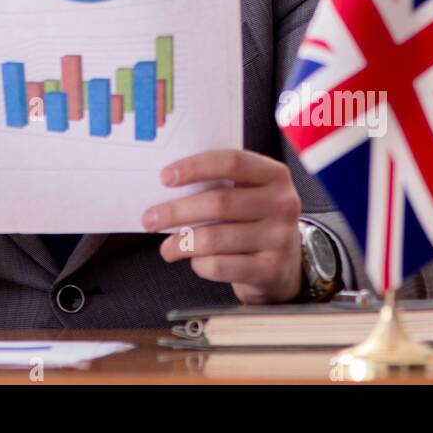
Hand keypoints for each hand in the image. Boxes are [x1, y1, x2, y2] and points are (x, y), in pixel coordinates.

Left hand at [143, 148, 302, 304]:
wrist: (283, 267)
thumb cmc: (252, 221)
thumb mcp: (247, 195)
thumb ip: (218, 184)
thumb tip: (166, 187)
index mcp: (274, 175)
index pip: (231, 162)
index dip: (195, 167)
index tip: (165, 177)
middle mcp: (283, 203)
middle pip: (219, 202)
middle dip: (176, 211)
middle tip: (150, 219)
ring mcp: (280, 238)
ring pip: (215, 238)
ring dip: (181, 243)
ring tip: (166, 248)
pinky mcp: (271, 270)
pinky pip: (221, 266)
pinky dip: (200, 264)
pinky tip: (194, 261)